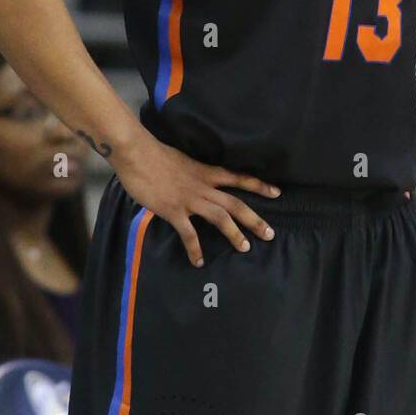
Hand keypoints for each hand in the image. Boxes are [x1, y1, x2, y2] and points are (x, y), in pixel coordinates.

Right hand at [111, 130, 280, 266]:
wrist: (138, 153)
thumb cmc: (156, 154)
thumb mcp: (183, 160)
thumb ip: (193, 173)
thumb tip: (196, 181)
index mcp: (207, 172)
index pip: (239, 178)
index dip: (259, 186)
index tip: (277, 193)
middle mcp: (203, 186)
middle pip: (236, 203)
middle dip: (254, 219)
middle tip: (270, 234)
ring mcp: (189, 199)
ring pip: (220, 217)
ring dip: (234, 234)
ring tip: (245, 248)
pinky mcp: (173, 210)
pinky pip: (188, 233)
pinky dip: (195, 248)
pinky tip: (198, 261)